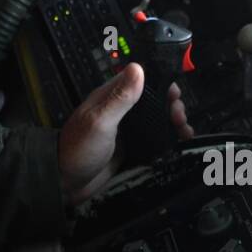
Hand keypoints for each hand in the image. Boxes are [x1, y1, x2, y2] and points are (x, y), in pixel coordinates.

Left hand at [58, 62, 193, 207]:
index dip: (161, 83)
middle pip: (153, 101)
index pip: (140, 80)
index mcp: (110, 98)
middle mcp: (120, 111)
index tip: (175, 92)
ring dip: (172, 122)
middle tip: (179, 116)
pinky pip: (154, 139)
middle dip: (171, 105)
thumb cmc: (77, 150)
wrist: (67, 183)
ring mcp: (127, 130)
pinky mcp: (131, 147)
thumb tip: (136, 69)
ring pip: (156, 120)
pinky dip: (167, 139)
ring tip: (183, 129)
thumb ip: (119, 97)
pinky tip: (178, 142)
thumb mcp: (100, 121)